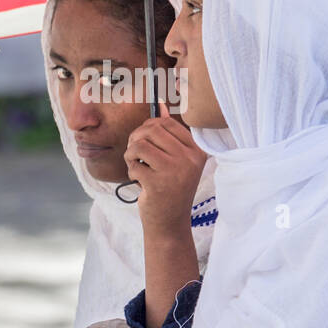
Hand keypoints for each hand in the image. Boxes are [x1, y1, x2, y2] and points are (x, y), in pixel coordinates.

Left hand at [124, 103, 208, 233]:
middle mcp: (189, 159)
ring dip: (131, 154)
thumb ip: (167, 133)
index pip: (167, 123)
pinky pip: (134, 164)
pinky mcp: (158, 183)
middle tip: (135, 154)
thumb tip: (160, 105)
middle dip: (136, 139)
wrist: (170, 223)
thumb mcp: (175, 160)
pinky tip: (138, 180)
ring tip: (135, 165)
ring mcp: (175, 171)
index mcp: (197, 150)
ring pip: (140, 144)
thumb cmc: (170, 188)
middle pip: (151, 130)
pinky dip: (131, 170)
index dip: (148, 128)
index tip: (144, 141)